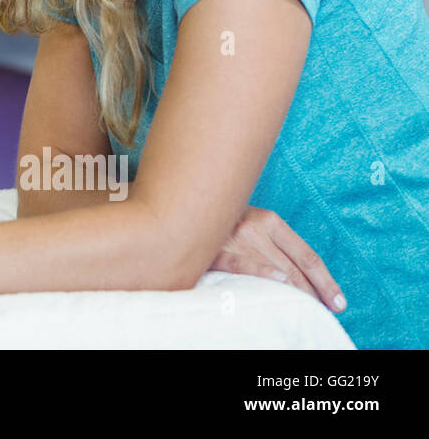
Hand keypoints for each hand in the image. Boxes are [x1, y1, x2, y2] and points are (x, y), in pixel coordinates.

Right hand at [210, 205, 346, 312]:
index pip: (308, 256)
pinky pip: (244, 266)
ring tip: (305, 312)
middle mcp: (256, 228)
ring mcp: (237, 239)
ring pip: (276, 273)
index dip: (326, 282)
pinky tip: (279, 283)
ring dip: (295, 296)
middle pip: (295, 270)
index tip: (338, 302)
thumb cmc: (222, 224)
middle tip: (322, 313)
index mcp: (269, 220)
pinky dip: (263, 273)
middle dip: (313, 295)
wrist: (186, 211)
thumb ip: (274, 242)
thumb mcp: (251, 223)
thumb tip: (301, 275)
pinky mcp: (217, 251)